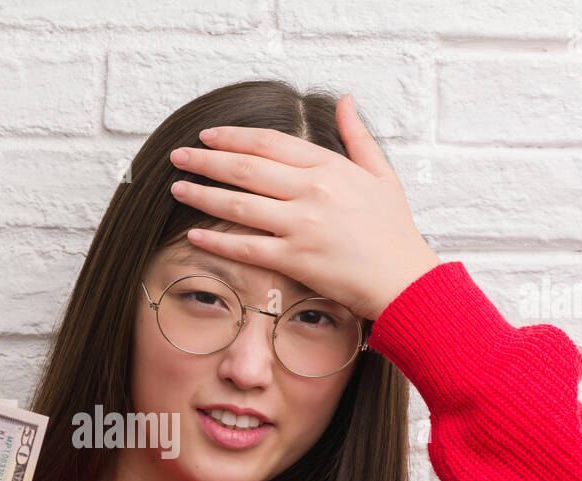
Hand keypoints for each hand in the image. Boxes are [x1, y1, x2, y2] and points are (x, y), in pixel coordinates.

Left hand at [166, 93, 441, 321]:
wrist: (404, 279)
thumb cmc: (393, 230)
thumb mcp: (381, 174)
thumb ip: (357, 136)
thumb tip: (344, 100)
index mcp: (328, 168)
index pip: (269, 143)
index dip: (233, 137)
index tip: (207, 136)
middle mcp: (311, 192)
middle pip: (245, 169)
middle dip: (206, 160)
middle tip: (178, 157)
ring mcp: (301, 226)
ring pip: (239, 205)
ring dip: (203, 195)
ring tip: (178, 189)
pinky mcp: (295, 260)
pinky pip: (246, 248)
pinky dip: (217, 241)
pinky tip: (194, 234)